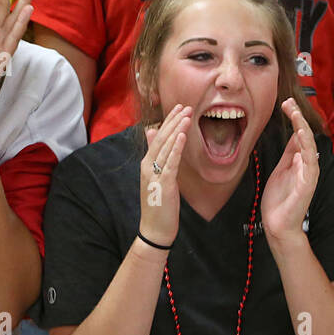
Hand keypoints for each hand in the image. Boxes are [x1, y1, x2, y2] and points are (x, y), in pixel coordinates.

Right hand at [139, 104, 188, 248]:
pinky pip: (171, 162)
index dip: (168, 122)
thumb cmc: (158, 203)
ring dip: (177, 129)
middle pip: (161, 138)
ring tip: (187, 115)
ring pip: (167, 147)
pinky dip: (177, 148)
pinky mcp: (164, 184)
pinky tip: (183, 136)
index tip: (179, 108)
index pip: (157, 137)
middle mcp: (148, 166)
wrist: (154, 229)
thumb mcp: (155, 177)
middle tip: (185, 106)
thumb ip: (155, 155)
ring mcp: (155, 175)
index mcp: (146, 164)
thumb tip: (151, 132)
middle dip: (173, 121)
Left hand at [261, 98, 320, 243]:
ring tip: (295, 114)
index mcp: (301, 160)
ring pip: (309, 146)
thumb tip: (294, 133)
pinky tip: (300, 135)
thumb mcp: (282, 169)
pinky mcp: (308, 183)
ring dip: (302, 128)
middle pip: (306, 136)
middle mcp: (308, 164)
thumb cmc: (279, 200)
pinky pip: (310, 162)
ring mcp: (309, 173)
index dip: (294, 118)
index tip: (286, 103)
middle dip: (298, 118)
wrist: (277, 225)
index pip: (300, 134)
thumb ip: (289, 153)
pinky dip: (306, 148)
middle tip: (288, 103)